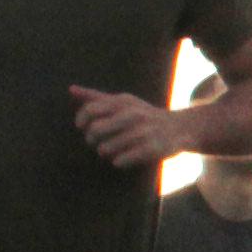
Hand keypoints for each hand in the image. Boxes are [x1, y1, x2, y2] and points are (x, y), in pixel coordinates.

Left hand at [71, 85, 193, 168]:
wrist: (180, 128)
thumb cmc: (143, 115)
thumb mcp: (123, 101)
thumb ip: (97, 97)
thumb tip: (71, 89)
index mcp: (123, 102)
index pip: (91, 109)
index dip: (81, 120)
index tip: (82, 127)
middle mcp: (133, 114)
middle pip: (96, 130)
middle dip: (91, 139)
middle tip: (96, 142)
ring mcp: (143, 132)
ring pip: (106, 148)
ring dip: (104, 152)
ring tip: (109, 151)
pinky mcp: (152, 149)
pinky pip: (122, 160)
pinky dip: (118, 161)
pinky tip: (121, 159)